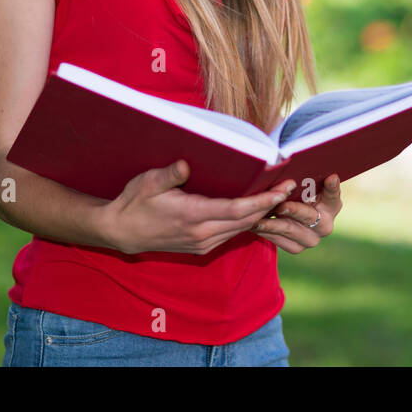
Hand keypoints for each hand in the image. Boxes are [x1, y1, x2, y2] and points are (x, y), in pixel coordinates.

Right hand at [106, 159, 296, 255]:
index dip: (263, 200)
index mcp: (192, 215)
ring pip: (242, 229)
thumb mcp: (147, 183)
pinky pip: (232, 234)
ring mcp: (203, 243)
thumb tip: (186, 163)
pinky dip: (248, 222)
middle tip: (290, 187)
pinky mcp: (201, 247)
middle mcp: (202, 233)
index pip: (237, 209)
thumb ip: (169, 175)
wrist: (121, 231)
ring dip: (262, 214)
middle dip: (270, 204)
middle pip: (247, 220)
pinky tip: (258, 210)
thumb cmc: (134, 202)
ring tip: (280, 195)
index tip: (282, 188)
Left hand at [251, 173, 342, 253]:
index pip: (333, 195)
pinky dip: (266, 232)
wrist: (286, 217)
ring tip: (258, 218)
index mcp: (332, 205)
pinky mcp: (297, 247)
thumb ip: (303, 179)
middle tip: (279, 205)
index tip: (331, 177)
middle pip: (309, 216)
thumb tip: (294, 168)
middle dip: (293, 210)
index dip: (332, 187)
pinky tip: (254, 225)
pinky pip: (280, 241)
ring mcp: (312, 239)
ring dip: (273, 223)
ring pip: (291, 230)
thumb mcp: (302, 186)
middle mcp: (325, 224)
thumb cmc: (295, 193)